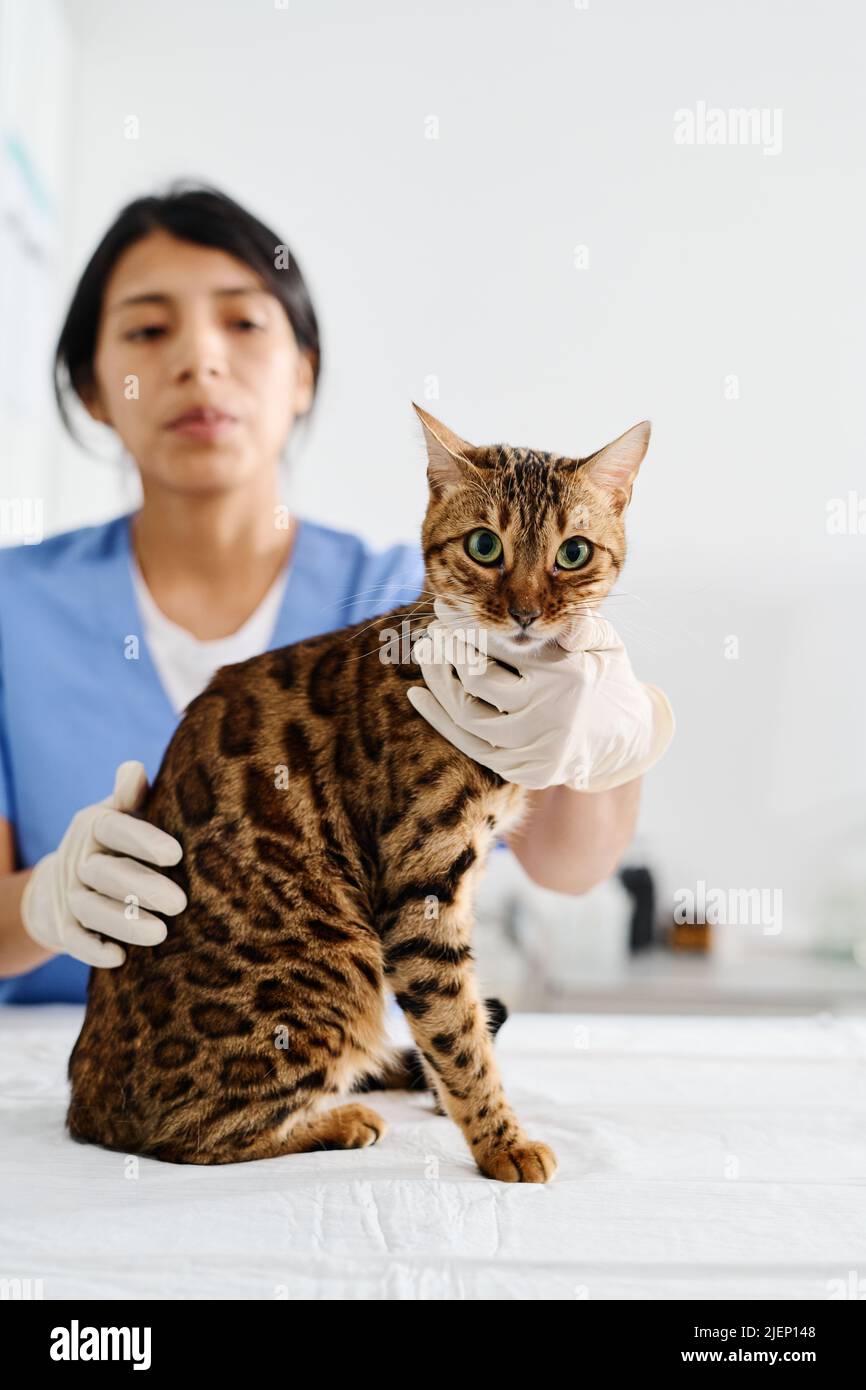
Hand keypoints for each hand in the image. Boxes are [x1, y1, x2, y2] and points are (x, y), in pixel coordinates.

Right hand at [20, 761, 186, 967]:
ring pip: (89, 908)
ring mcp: (68, 894)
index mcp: (94, 825)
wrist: (62, 882)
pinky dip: (93, 949)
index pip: (115, 829)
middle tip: (180, 902)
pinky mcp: (63, 927)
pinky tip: (119, 958)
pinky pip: (73, 940)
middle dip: (142, 887)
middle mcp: (77, 858)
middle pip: (104, 872)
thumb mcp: (120, 814)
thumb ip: (131, 796)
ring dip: (123, 922)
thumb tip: (133, 769)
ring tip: (160, 933)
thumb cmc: (113, 843)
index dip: (143, 840)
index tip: (176, 854)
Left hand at [406, 599, 674, 791]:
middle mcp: (551, 713)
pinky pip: (469, 745)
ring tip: (426, 653)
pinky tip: (418, 694)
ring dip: (439, 681)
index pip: (503, 643)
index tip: (444, 608)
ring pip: (466, 713)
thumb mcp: (606, 642)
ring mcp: (535, 748)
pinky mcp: (522, 771)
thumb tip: (554, 626)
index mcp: (569, 674)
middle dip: (448, 649)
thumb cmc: (604, 676)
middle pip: (476, 678)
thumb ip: (581, 624)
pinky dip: (439, 719)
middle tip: (432, 630)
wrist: (624, 739)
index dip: (467, 624)